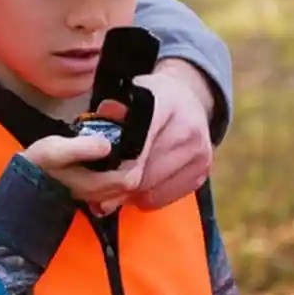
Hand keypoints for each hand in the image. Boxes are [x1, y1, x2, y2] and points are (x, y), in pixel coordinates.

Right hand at [21, 134, 126, 205]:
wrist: (24, 181)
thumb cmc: (40, 164)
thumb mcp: (56, 150)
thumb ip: (81, 148)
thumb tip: (106, 144)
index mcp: (95, 184)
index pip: (130, 178)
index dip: (136, 161)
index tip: (133, 142)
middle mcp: (99, 194)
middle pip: (130, 184)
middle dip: (134, 164)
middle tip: (130, 143)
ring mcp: (96, 195)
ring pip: (123, 187)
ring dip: (126, 168)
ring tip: (121, 149)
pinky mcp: (91, 192)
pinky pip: (114, 186)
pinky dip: (117, 173)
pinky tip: (110, 160)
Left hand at [94, 66, 212, 212]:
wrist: (187, 96)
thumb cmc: (149, 99)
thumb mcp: (126, 96)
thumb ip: (108, 118)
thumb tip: (90, 152)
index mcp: (165, 105)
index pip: (136, 149)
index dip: (112, 165)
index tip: (94, 172)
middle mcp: (188, 129)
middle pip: (143, 175)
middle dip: (116, 186)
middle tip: (96, 189)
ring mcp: (200, 151)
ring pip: (152, 191)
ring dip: (130, 194)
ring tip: (115, 185)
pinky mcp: (203, 170)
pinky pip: (166, 198)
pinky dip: (146, 197)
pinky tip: (137, 185)